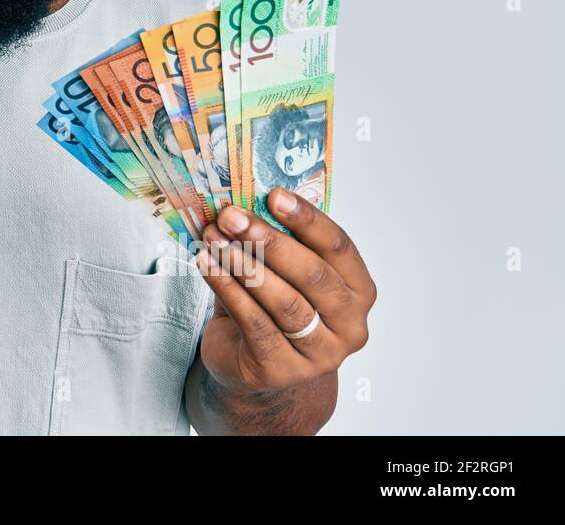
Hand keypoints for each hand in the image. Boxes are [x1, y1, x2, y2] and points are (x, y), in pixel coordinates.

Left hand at [194, 188, 375, 393]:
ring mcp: (320, 353)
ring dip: (244, 264)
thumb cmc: (272, 308)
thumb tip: (244, 202)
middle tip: (231, 216)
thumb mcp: (283, 273)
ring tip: (214, 238)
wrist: (252, 363)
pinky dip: (227, 289)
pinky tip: (207, 265)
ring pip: (284, 301)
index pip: (339, 247)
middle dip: (268, 241)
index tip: (274, 195)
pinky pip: (254, 322)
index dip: (307, 219)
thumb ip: (277, 242)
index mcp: (359, 290)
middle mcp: (350, 325)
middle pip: (312, 274)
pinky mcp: (282, 369)